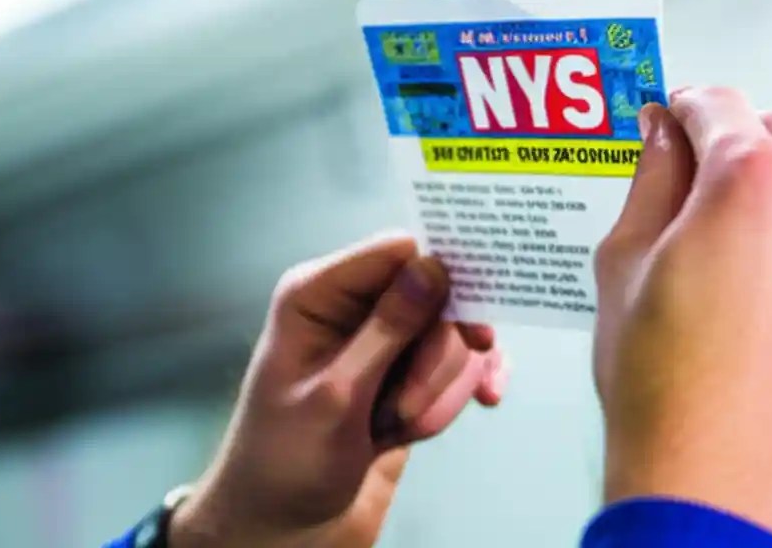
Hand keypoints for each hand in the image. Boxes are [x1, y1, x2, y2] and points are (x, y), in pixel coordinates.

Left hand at [171, 234, 506, 547]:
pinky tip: (486, 399)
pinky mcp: (411, 375)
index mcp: (318, 294)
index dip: (441, 279)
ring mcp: (387, 344)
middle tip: (401, 409)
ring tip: (392, 431)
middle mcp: (354, 309)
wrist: (286, 529)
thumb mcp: (336, 396)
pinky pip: (463, 364)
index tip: (468, 326)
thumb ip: (387, 329)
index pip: (398, 251)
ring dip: (438, 393)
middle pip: (438, 298)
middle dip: (434, 362)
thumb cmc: (285, 463)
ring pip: (454, 339)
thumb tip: (432, 266)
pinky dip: (470, 386)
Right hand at [592, 89, 771, 546]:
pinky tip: (770, 313)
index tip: (669, 123)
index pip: (717, 102)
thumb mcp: (624, 264)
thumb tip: (663, 135)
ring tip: (738, 264)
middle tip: (705, 183)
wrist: (722, 481)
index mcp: (751, 177)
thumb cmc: (661, 379)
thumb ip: (649, 180)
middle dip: (747, 139)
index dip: (683, 108)